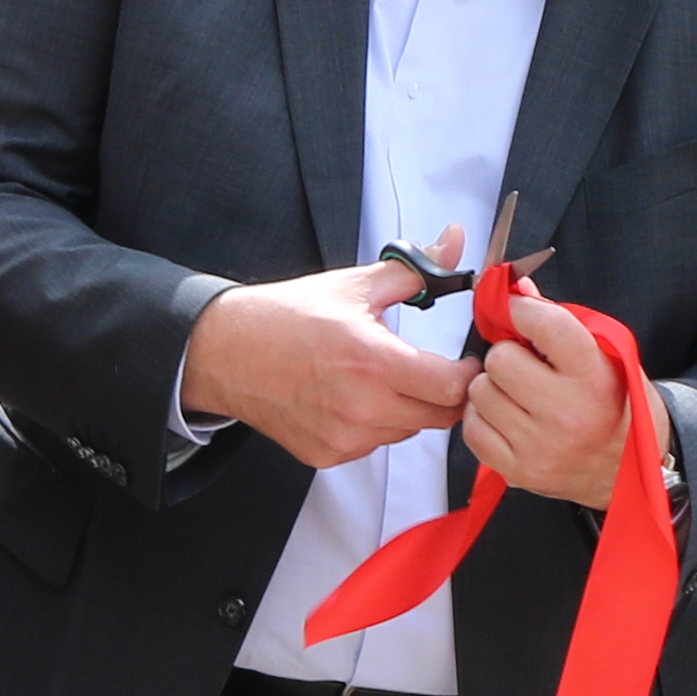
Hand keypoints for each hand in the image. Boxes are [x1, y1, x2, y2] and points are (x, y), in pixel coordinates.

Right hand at [183, 257, 481, 472]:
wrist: (227, 352)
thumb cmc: (289, 316)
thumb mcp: (355, 286)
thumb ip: (417, 270)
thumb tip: (455, 240)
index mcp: (372, 361)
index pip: (452, 387)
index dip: (469, 374)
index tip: (466, 361)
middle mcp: (360, 408)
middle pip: (440, 417)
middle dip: (446, 394)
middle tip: (433, 370)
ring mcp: (343, 437)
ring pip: (408, 433)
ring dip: (411, 410)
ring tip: (384, 379)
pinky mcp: (327, 455)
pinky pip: (374, 446)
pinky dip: (376, 425)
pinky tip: (353, 398)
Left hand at [462, 301, 631, 509]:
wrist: (624, 468)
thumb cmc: (615, 407)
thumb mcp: (606, 356)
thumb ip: (560, 320)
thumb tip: (519, 290)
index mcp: (594, 378)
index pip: (544, 325)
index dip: (522, 310)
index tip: (520, 311)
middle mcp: (567, 414)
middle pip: (500, 360)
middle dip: (507, 355)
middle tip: (524, 364)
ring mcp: (540, 446)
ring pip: (480, 392)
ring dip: (493, 388)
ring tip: (519, 394)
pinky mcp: (518, 470)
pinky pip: (473, 428)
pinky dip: (484, 418)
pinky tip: (507, 417)